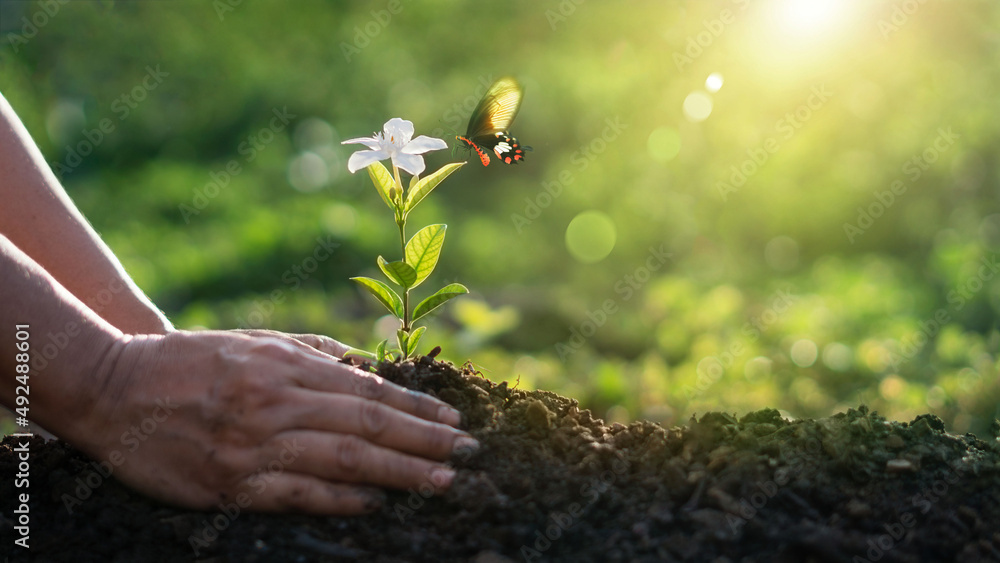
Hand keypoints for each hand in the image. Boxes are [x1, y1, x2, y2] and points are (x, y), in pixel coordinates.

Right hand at [70, 330, 474, 513]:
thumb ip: (313, 353)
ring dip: (397, 474)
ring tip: (439, 483)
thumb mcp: (255, 341)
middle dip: (423, 443)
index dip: (416, 409)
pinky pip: (296, 495)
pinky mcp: (229, 483)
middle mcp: (276, 402)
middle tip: (466, 456)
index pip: (368, 390)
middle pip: (365, 425)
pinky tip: (375, 503)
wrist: (114, 389)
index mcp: (285, 365)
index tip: (454, 422)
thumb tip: (369, 367)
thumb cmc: (192, 361)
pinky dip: (339, 501)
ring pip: (340, 461)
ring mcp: (253, 445)